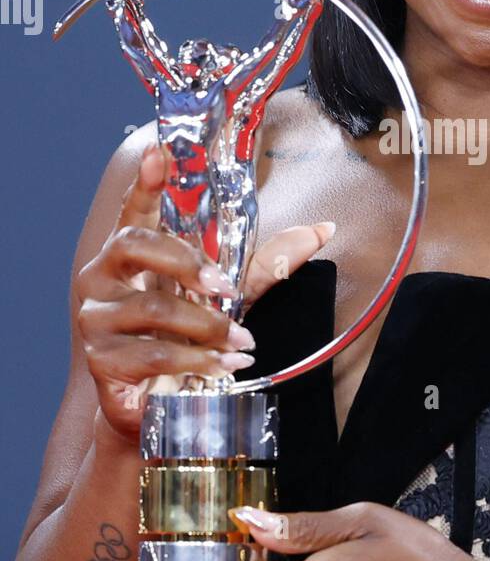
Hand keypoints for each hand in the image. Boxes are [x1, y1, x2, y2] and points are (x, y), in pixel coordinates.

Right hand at [77, 141, 335, 441]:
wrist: (153, 407)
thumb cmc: (185, 339)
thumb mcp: (227, 295)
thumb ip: (266, 262)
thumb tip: (323, 229)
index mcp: (129, 252)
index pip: (134, 207)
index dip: (146, 180)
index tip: (160, 153)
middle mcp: (102, 275)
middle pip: (137, 245)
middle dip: (188, 263)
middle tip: (226, 289)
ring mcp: (95, 317)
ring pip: (154, 308)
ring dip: (206, 326)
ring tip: (240, 341)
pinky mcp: (101, 360)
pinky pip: (154, 353)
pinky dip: (198, 360)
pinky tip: (225, 364)